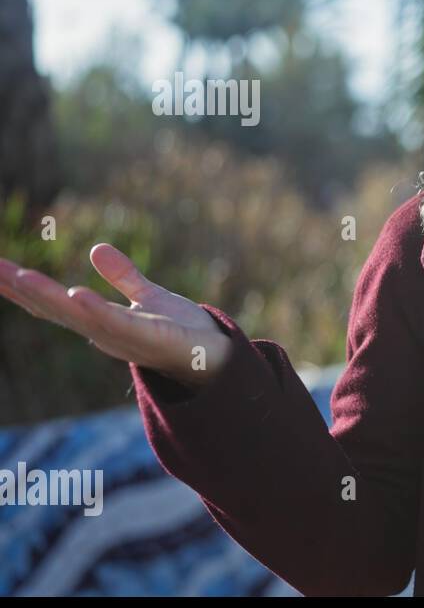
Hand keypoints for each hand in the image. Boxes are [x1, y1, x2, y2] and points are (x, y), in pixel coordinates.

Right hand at [0, 244, 231, 388]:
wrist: (219, 358)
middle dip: (21, 289)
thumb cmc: (182, 331)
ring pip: (79, 316)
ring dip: (49, 297)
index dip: (21, 287)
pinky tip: (76, 294)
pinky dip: (97, 310)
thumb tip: (98, 248)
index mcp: (98, 322)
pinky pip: (119, 323)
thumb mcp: (149, 296)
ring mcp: (125, 338)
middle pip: (54, 309)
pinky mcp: (152, 339)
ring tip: (21, 276)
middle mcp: (103, 332)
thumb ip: (124, 277)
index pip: (51, 302)